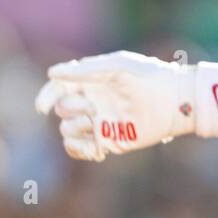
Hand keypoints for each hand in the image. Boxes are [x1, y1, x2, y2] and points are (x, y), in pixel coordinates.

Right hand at [35, 51, 195, 161]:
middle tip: (91, 109)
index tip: (43, 106)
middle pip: (61, 109)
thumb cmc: (149, 78)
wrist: (174, 102)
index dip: (47, 96)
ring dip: (75, 128)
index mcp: (92, 81)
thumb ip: (84, 70)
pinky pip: (79, 149)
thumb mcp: (117, 67)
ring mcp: (98, 122)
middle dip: (70, 109)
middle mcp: (92, 101)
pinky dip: (79, 150)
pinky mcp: (107, 140)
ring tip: (95, 125)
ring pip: (67, 130)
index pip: (59, 88)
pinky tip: (94, 148)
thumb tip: (52, 73)